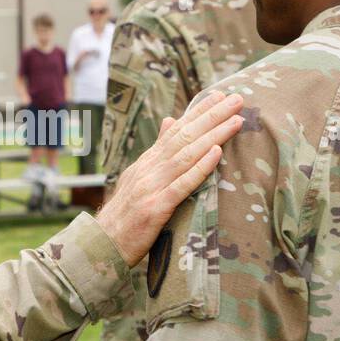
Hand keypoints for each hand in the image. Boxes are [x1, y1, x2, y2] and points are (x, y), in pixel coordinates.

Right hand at [96, 90, 243, 265]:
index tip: (220, 96)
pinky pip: (182, 185)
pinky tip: (216, 153)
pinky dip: (200, 167)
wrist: (102, 244)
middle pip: (185, 137)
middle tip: (237, 99)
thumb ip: (157, 151)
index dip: (199, 111)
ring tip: (236, 121)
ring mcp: (152, 187)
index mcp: (147, 162)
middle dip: (212, 116)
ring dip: (213, 136)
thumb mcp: (138, 177)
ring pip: (187, 155)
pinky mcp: (155, 208)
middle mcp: (149, 169)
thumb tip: (170, 121)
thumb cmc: (125, 215)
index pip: (177, 130)